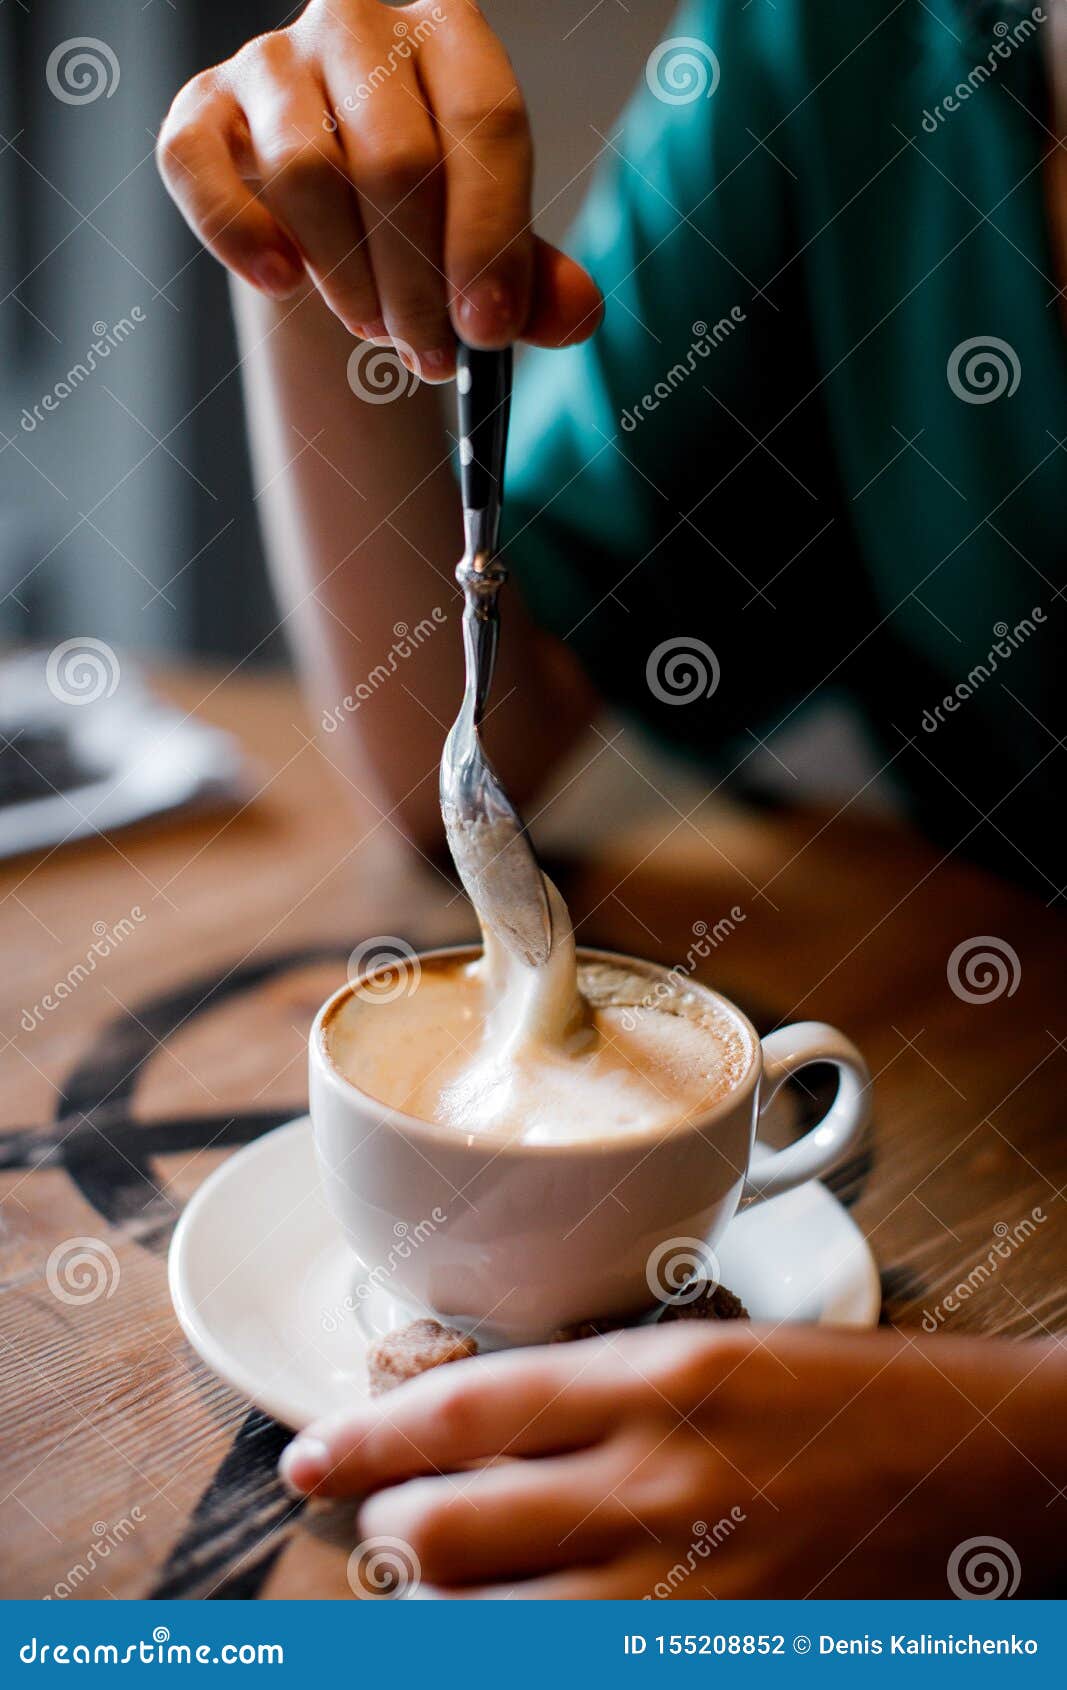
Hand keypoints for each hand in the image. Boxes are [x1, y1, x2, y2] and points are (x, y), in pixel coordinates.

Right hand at [156, 0, 601, 377]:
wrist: (331, 205)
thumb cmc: (423, 215)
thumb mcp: (485, 243)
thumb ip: (533, 278)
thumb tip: (580, 316)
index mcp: (451, 37)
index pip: (486, 122)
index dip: (488, 237)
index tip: (486, 329)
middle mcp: (359, 25)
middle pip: (396, 157)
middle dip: (417, 281)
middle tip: (430, 355)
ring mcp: (272, 61)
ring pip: (306, 170)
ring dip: (345, 276)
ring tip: (374, 326)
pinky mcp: (202, 109)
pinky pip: (197, 166)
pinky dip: (239, 235)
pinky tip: (280, 283)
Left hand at [279, 1323, 1065, 1596]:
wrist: (1002, 1471)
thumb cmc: (870, 1398)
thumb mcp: (732, 1352)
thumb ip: (611, 1387)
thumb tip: (496, 1424)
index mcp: (661, 1377)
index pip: (468, 1409)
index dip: (368, 1439)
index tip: (310, 1454)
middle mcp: (660, 1481)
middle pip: (452, 1531)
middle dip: (390, 1537)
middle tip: (385, 1527)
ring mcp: (688, 1588)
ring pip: (493, 1626)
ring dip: (441, 1610)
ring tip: (437, 1588)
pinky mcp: (720, 1654)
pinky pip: (574, 1670)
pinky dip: (524, 1650)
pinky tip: (522, 1628)